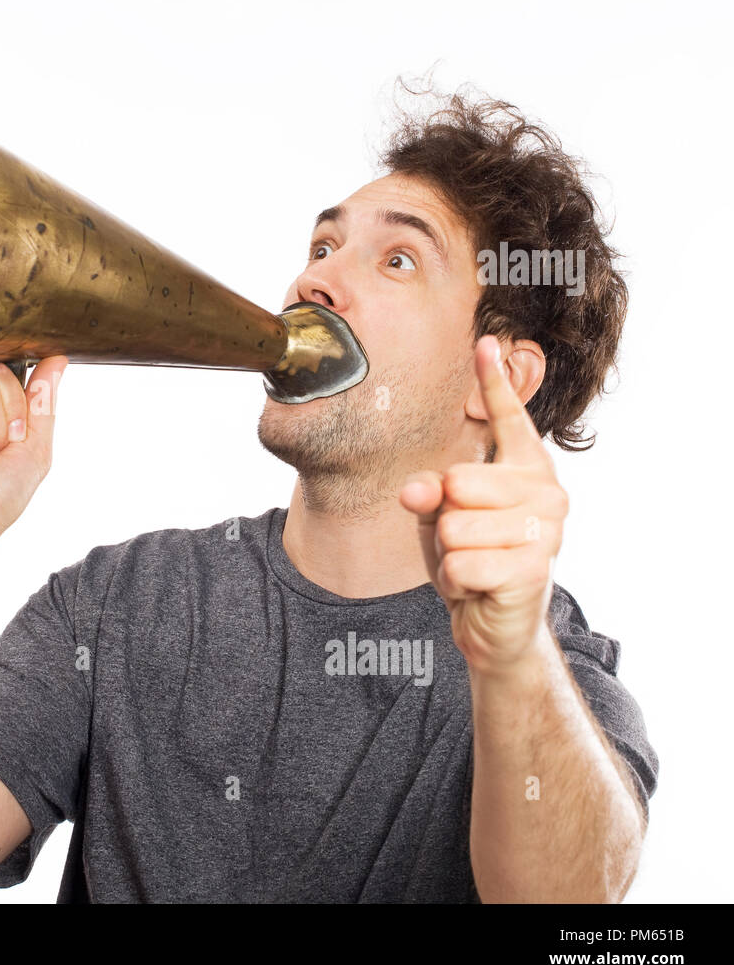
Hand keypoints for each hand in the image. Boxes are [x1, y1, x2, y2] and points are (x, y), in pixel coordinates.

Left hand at [399, 337, 566, 676]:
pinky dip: (456, 581)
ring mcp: (546, 530)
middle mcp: (547, 491)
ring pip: (453, 526)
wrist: (495, 622)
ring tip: (474, 565)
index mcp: (526, 468)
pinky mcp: (533, 569)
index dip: (494, 382)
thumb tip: (418, 489)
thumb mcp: (440, 518)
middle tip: (466, 541)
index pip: (509, 418)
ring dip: (449, 555)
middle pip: (457, 481)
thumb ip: (427, 493)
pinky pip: (460, 564)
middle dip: (444, 518)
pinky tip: (479, 587)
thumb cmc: (472, 558)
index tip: (486, 341)